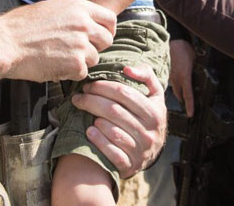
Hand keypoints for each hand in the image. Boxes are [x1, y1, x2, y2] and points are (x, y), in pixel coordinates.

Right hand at [0, 0, 115, 81]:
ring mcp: (81, 44)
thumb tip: (84, 23)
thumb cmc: (21, 26)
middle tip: (79, 52)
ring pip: (94, 58)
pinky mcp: (75, 64)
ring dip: (80, 62)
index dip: (107, 30)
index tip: (100, 37)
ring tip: (59, 58)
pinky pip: (82, 73)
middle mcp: (83, 24)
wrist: (5, 42)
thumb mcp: (51, 8)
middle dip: (95, 47)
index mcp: (79, 7)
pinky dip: (70, 74)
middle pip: (106, 40)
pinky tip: (54, 67)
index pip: (109, 19)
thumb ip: (73, 15)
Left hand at [73, 64, 166, 178]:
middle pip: (114, 111)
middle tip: (78, 98)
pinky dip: (98, 141)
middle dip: (92, 101)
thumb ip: (146, 76)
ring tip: (83, 113)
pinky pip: (112, 153)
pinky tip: (89, 131)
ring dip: (94, 119)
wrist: (150, 152)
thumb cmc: (147, 116)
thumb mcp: (154, 95)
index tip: (88, 85)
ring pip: (112, 131)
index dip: (103, 87)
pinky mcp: (131, 165)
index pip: (124, 93)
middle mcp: (151, 132)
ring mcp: (141, 151)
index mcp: (156, 111)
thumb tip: (127, 69)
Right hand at [168, 39, 194, 116]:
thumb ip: (198, 68)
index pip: (188, 95)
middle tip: (188, 105)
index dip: (190, 105)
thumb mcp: (195, 59)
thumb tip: (205, 73)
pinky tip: (178, 81)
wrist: (172, 40)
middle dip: (183, 101)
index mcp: (184, 76)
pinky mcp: (167, 71)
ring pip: (175, 88)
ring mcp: (170, 75)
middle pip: (180, 95)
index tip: (190, 114)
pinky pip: (171, 81)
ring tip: (183, 95)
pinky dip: (175, 83)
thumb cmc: (184, 48)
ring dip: (179, 92)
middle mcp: (176, 78)